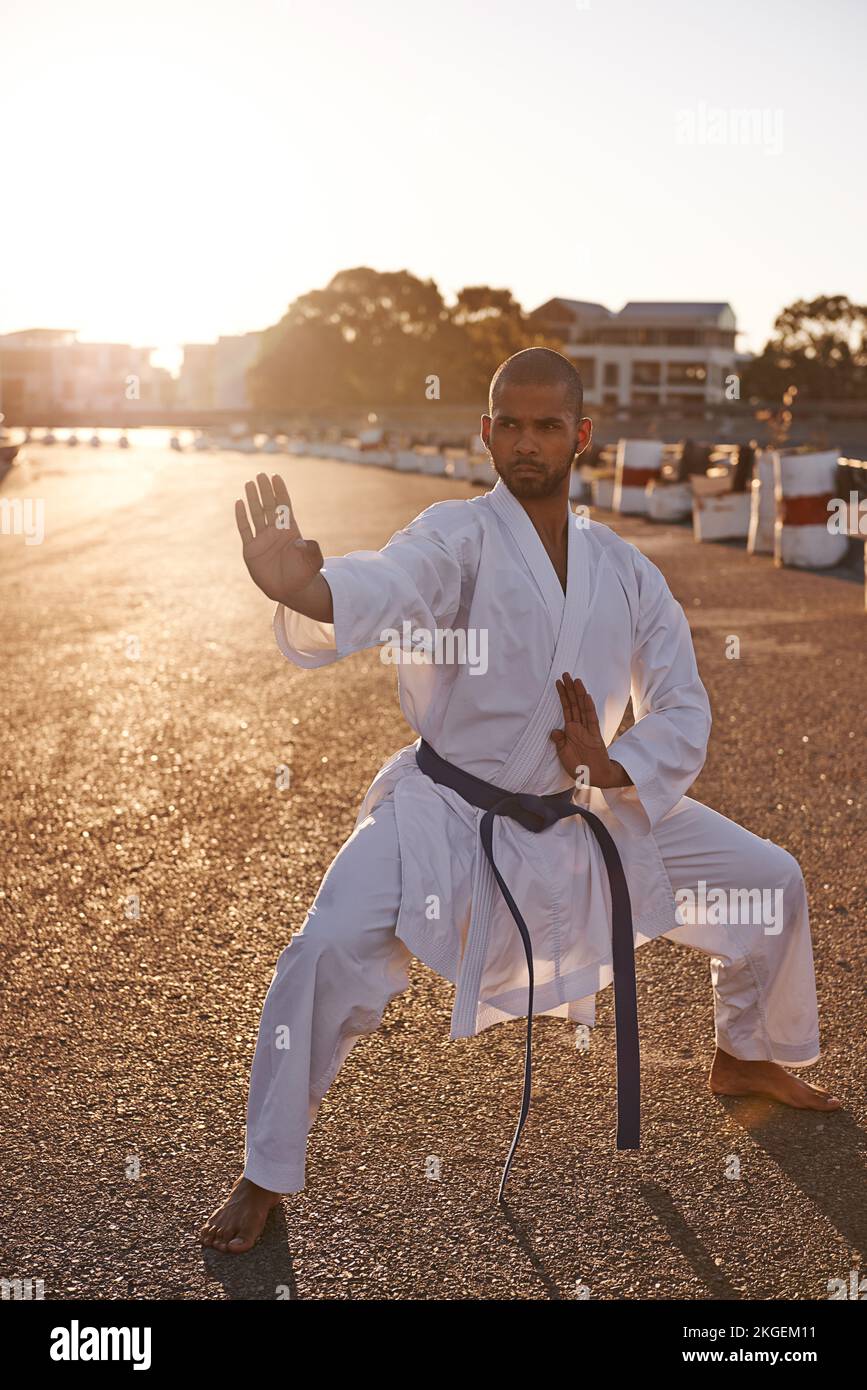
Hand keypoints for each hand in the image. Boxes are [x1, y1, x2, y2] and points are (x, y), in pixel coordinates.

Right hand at [235, 473, 323, 602]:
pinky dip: (241, 517)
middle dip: (265, 491)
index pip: (284, 506)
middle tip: (261, 475)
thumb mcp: (312, 562)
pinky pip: (245, 529)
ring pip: (256, 514)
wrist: (289, 591)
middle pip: (269, 506)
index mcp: (290, 530)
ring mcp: (262, 539)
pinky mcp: (251, 549)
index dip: (280, 491)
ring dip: (252, 499)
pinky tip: (239, 503)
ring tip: (249, 483)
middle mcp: (275, 531)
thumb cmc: (304, 575)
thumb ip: (311, 551)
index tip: (276, 477)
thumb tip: (304, 542)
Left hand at [550, 672, 612, 787]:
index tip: (558, 682)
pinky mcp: (595, 736)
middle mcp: (579, 727)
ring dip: (579, 694)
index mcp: (571, 730)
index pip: (566, 708)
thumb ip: (559, 741)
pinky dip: (589, 708)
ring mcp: (587, 730)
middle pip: (574, 704)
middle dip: (570, 689)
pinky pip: (591, 719)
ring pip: (582, 708)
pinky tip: (586, 697)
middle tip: (565, 674)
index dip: (562, 696)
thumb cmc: (578, 766)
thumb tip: (553, 731)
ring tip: (576, 680)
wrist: (594, 777)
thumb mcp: (563, 753)